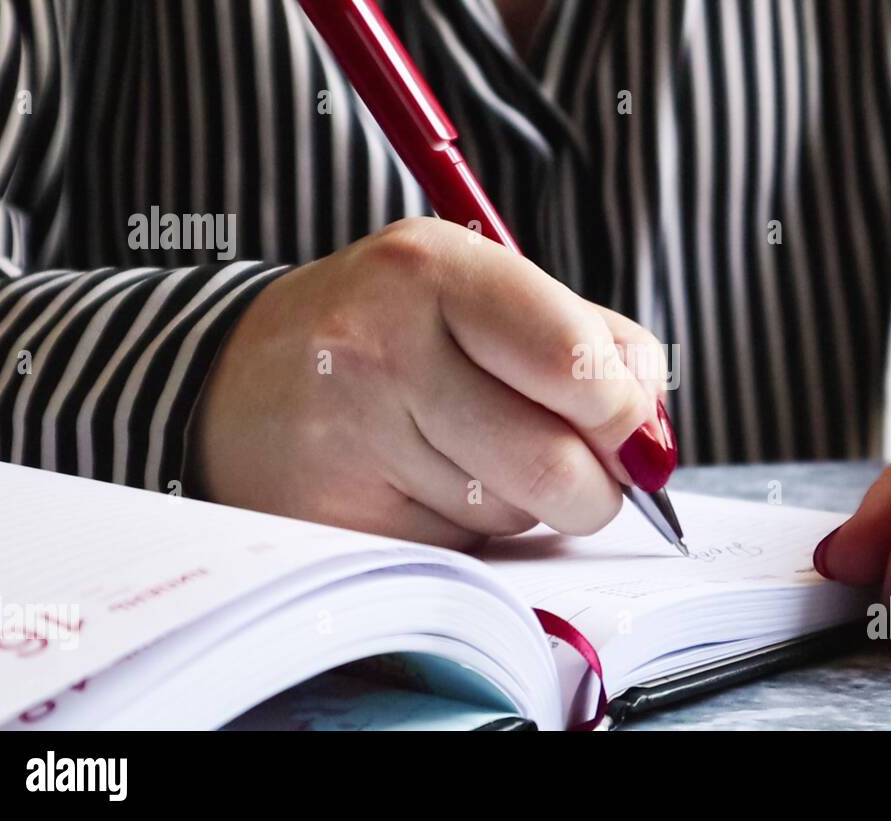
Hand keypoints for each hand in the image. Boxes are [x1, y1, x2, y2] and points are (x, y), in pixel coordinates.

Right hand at [190, 218, 673, 548]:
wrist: (238, 379)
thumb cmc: (395, 330)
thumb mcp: (485, 289)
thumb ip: (594, 343)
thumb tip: (653, 438)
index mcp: (435, 270)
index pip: (574, 362)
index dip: (626, 416)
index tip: (633, 433)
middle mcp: (383, 348)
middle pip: (554, 464)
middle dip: (594, 489)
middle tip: (583, 475)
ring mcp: (350, 439)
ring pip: (513, 516)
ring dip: (526, 505)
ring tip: (469, 453)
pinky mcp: (334, 519)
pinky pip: (461, 552)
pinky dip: (471, 532)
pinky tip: (424, 485)